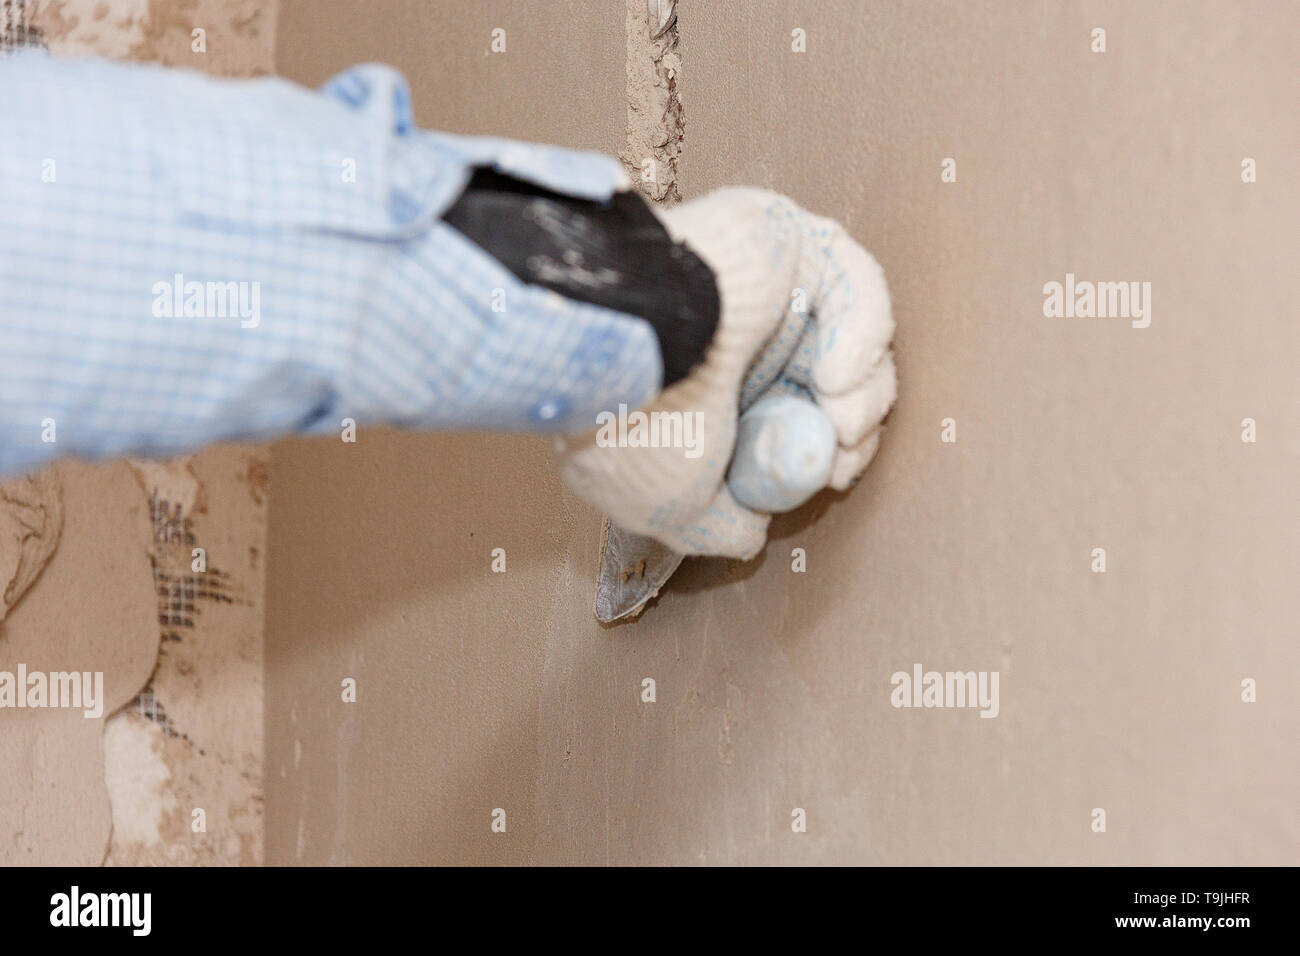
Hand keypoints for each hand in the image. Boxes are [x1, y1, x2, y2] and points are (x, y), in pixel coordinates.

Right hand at [555, 187, 895, 558]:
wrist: (630, 342)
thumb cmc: (636, 420)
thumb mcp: (670, 505)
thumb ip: (714, 523)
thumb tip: (749, 535)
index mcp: (704, 387)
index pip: (787, 418)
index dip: (821, 454)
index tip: (827, 480)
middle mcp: (735, 333)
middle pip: (829, 382)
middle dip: (848, 432)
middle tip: (839, 460)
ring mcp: (763, 280)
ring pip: (849, 338)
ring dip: (861, 394)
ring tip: (839, 421)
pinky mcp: (789, 237)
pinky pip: (853, 282)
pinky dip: (861, 337)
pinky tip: (835, 379)